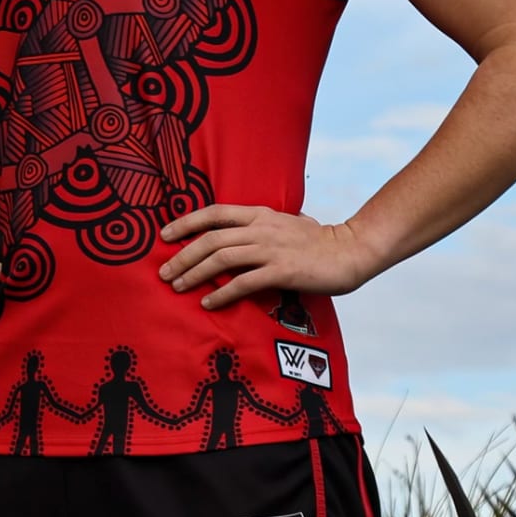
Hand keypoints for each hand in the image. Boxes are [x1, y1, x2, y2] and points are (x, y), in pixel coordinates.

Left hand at [157, 204, 377, 309]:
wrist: (352, 251)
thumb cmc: (318, 240)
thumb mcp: (285, 223)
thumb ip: (261, 225)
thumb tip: (241, 233)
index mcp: (259, 214)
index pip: (213, 213)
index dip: (185, 223)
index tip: (164, 235)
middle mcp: (260, 228)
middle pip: (210, 239)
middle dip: (182, 256)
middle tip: (163, 272)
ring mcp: (271, 249)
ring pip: (221, 258)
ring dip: (195, 273)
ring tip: (177, 286)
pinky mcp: (282, 271)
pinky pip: (244, 282)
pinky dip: (222, 293)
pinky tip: (208, 303)